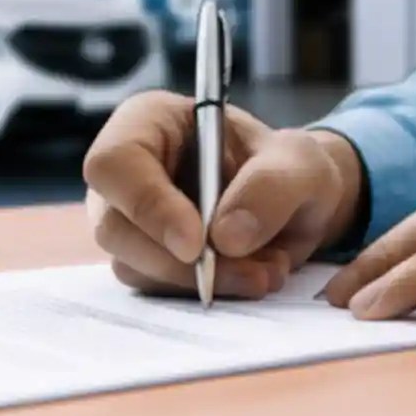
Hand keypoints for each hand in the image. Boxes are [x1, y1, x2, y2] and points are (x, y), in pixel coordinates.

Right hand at [83, 90, 362, 298]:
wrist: (297, 207)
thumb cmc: (287, 167)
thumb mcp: (300, 163)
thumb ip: (270, 188)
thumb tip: (225, 237)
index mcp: (147, 123)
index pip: (115, 164)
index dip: (147, 206)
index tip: (196, 244)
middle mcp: (125, 175)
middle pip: (115, 228)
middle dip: (181, 263)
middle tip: (250, 273)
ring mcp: (129, 223)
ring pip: (134, 267)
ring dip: (201, 282)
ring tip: (265, 271)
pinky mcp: (145, 263)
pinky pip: (156, 290)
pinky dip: (207, 292)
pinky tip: (250, 277)